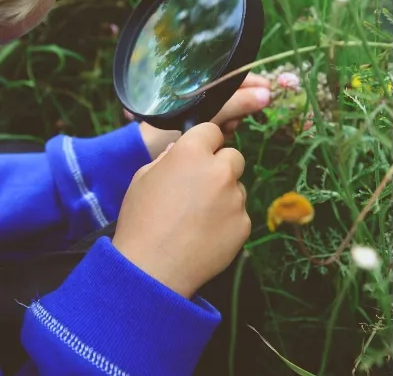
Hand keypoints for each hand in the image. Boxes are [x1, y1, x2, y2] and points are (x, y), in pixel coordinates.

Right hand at [112, 123, 250, 298]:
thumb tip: (181, 150)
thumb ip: (167, 159)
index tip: (198, 155)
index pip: (212, 131)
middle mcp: (220, 171)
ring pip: (237, 187)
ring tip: (197, 217)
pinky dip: (227, 220)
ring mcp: (235, 198)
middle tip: (199, 188)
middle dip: (220, 167)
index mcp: (191, 153)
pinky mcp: (244, 223)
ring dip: (224, 195)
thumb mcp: (142, 179)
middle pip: (233, 157)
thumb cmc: (140, 221)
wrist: (151, 269)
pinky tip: (205, 234)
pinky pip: (239, 213)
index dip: (204, 143)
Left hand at [139, 73, 271, 158]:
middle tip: (238, 117)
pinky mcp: (201, 120)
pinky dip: (227, 127)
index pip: (233, 74)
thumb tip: (267, 95)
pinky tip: (223, 134)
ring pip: (232, 107)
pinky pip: (224, 119)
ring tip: (227, 129)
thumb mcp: (207, 114)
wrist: (144, 153)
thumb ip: (237, 103)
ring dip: (234, 118)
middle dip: (241, 105)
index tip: (269, 90)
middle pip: (235, 91)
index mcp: (198, 79)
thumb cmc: (168, 129)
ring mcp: (202, 105)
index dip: (253, 81)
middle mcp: (201, 89)